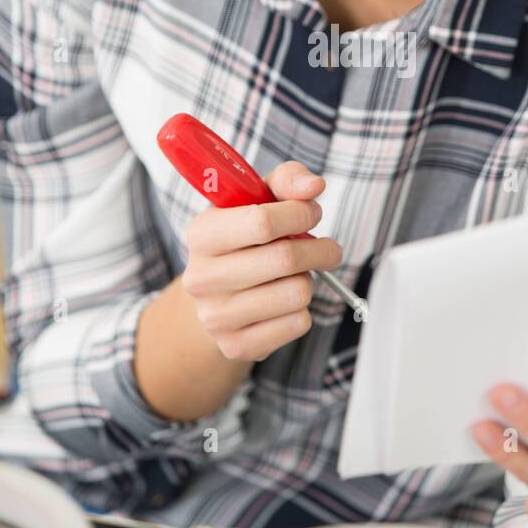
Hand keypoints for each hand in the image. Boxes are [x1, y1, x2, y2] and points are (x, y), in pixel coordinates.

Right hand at [181, 160, 342, 363]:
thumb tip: (314, 186)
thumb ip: (287, 181)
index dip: (300, 214)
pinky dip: (302, 310)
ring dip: (309, 280)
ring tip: (296, 275)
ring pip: (297, 293)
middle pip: (285, 259)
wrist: (216, 298)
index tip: (312, 213)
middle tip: (326, 248)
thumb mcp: (257, 200)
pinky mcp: (235, 346)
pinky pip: (297, 323)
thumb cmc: (245, 239)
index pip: (262, 222)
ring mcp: (215, 316)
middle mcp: (201, 277)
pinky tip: (284, 302)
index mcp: (201, 233)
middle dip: (319, 249)